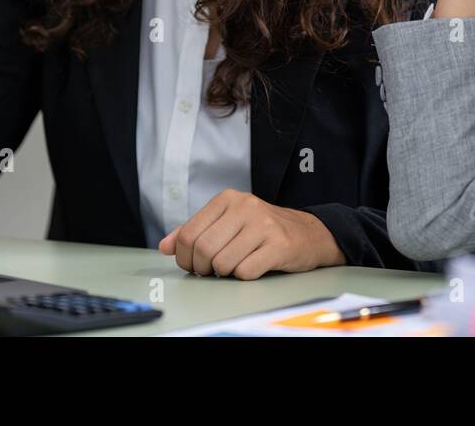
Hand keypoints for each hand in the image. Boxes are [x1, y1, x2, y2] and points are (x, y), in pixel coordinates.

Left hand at [158, 190, 345, 279]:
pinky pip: (245, 272)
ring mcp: (264, 225)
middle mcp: (246, 207)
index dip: (185, 256)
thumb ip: (195, 231)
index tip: (192, 263)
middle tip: (211, 270)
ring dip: (224, 273)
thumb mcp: (228, 222)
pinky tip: (253, 267)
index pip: (189, 233)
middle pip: (203, 249)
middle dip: (202, 268)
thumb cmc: (263, 229)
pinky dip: (243, 276)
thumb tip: (165, 246)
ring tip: (234, 266)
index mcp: (229, 198)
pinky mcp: (278, 246)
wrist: (309, 234)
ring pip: (222, 263)